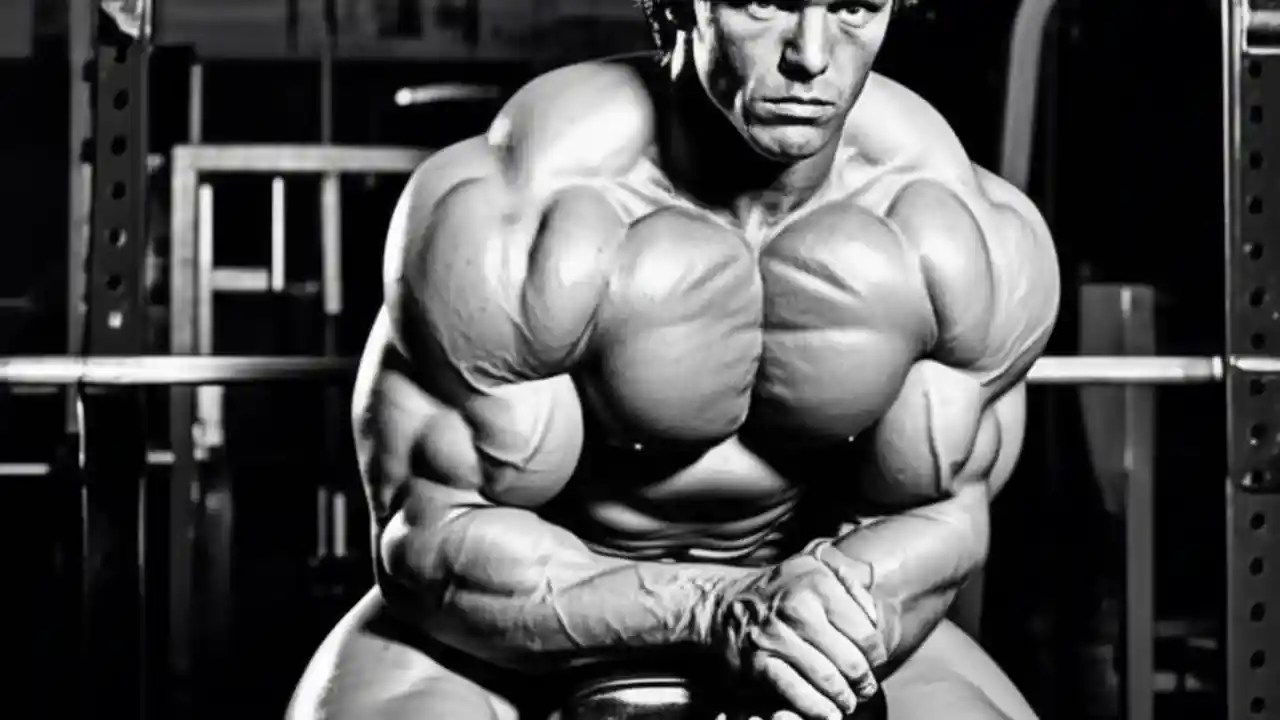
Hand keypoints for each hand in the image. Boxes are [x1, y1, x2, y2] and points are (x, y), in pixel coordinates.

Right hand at [708, 541, 885, 719]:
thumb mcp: (814, 568)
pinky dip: (816, 707)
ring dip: (844, 698)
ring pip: (827, 678)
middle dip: (863, 680)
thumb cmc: (779, 589)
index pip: (865, 632)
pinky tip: (828, 712)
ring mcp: (776, 636)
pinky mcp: (759, 661)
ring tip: (849, 701)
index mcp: (817, 583)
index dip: (876, 653)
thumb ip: (850, 583)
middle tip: (865, 687)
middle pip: (850, 660)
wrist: (725, 606)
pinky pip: (796, 692)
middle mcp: (798, 608)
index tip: (875, 661)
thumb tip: (874, 614)